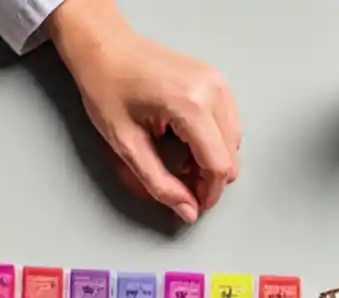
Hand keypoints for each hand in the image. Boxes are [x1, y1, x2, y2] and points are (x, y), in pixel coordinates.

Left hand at [48, 0, 239, 223]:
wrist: (104, 47)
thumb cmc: (107, 86)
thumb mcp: (126, 144)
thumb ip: (159, 183)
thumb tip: (186, 209)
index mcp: (190, 105)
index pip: (218, 166)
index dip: (207, 194)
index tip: (192, 206)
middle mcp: (212, 90)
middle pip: (231, 157)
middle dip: (209, 179)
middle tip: (180, 186)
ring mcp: (217, 82)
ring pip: (233, 143)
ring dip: (212, 161)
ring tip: (180, 163)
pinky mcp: (216, 81)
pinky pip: (228, 124)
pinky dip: (213, 142)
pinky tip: (187, 144)